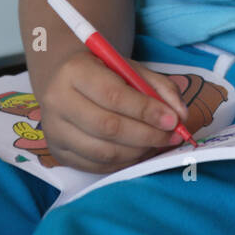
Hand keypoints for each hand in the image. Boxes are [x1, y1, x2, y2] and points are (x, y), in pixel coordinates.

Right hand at [37, 49, 191, 173]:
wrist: (66, 80)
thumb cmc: (104, 72)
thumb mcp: (132, 68)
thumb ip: (160, 88)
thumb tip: (181, 116)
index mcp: (74, 70)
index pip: (113, 95)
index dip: (145, 110)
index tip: (172, 119)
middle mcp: (57, 100)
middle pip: (107, 126)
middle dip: (147, 135)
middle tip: (172, 136)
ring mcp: (54, 130)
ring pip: (103, 152)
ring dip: (139, 152)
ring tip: (159, 144)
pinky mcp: (58, 152)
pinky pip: (96, 166)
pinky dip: (124, 163)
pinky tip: (140, 152)